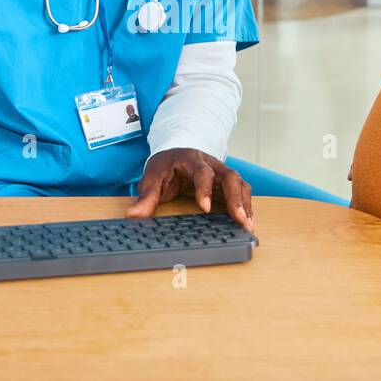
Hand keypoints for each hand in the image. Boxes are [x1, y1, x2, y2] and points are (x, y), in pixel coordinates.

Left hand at [126, 148, 252, 230]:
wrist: (172, 155)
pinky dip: (246, 205)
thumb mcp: (151, 179)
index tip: (205, 208)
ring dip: (245, 204)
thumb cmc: (163, 167)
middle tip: (240, 220)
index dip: (205, 189)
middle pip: (229, 176)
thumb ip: (145, 198)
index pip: (202, 172)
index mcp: (190, 159)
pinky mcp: (226, 182)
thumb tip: (133, 216)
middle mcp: (210, 163)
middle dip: (236, 198)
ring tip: (248, 225)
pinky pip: (241, 191)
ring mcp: (220, 172)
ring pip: (239, 183)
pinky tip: (247, 221)